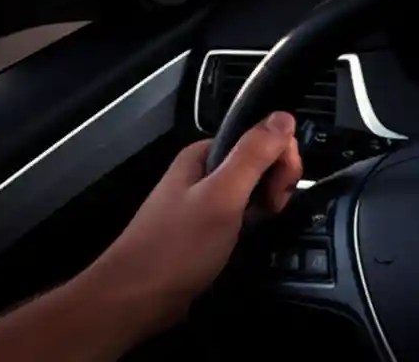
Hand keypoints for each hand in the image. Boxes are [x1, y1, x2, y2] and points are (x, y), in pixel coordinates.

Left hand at [76, 112, 302, 335]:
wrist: (135, 301)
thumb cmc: (176, 248)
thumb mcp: (222, 196)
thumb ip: (253, 154)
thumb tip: (284, 116)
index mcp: (203, 155)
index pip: (262, 138)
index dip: (281, 162)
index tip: (279, 192)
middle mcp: (202, 173)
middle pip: (260, 165)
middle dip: (274, 187)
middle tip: (266, 213)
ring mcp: (203, 202)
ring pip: (253, 193)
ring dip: (264, 209)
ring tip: (253, 231)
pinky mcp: (205, 229)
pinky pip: (241, 216)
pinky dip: (251, 227)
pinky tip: (245, 241)